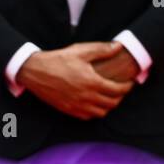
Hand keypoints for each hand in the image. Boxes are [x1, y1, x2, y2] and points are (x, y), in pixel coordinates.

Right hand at [17, 42, 134, 119]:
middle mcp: (87, 97)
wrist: (34, 71)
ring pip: (101, 112)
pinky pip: (88, 116)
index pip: (118, 90)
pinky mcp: (68, 109)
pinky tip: (93, 104)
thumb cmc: (57, 59)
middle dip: (120, 97)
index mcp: (92, 82)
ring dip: (108, 106)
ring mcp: (77, 105)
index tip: (129, 82)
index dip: (127, 87)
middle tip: (119, 89)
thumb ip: (101, 50)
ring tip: (107, 98)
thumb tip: (118, 46)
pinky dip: (94, 112)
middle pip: (112, 103)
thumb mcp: (79, 51)